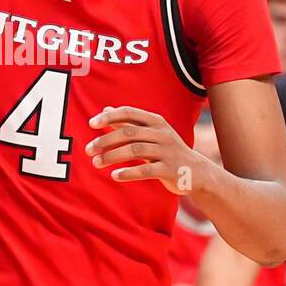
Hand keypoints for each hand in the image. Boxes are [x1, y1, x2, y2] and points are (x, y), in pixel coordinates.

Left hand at [86, 105, 207, 193]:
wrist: (197, 173)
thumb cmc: (168, 151)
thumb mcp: (152, 134)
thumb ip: (129, 122)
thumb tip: (106, 110)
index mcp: (156, 121)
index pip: (129, 113)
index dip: (109, 117)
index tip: (91, 124)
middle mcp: (162, 133)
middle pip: (129, 132)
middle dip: (105, 140)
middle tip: (88, 150)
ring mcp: (167, 151)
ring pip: (135, 150)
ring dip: (112, 156)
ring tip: (96, 163)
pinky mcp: (170, 169)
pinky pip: (146, 170)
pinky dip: (128, 172)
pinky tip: (114, 175)